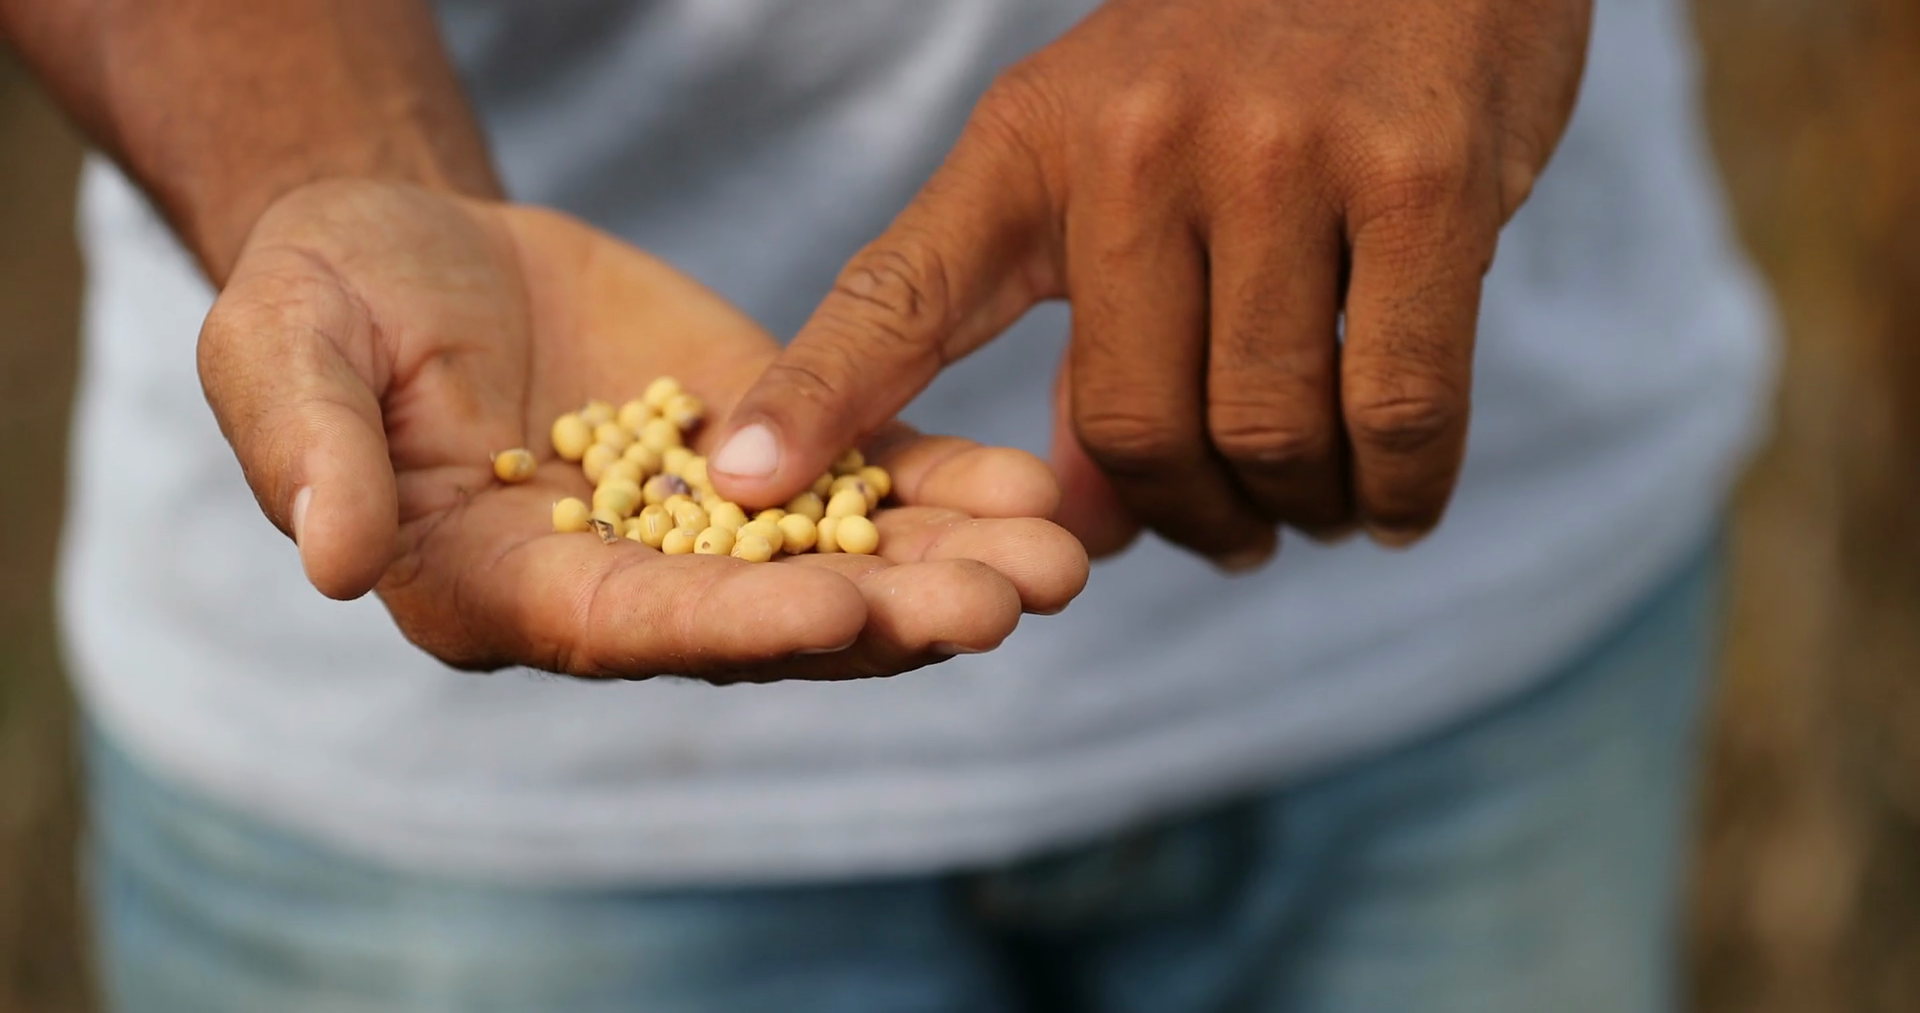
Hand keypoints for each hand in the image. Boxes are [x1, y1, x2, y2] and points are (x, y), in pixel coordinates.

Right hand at [198, 181, 1087, 681]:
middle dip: (884, 618)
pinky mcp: (764, 446)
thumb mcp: (280, 349)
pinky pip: (861, 476)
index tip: (836, 612)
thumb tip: (332, 560)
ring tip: (1060, 563)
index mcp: (503, 585)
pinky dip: (944, 486)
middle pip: (764, 621)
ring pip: (837, 562)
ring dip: (946, 568)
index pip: (626, 625)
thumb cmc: (320, 300)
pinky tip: (1031, 488)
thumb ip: (311, 450)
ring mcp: (703, 522)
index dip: (729, 625)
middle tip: (1002, 607)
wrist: (411, 249)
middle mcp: (622, 579)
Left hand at [708, 0, 1591, 566]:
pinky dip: (1400, 488)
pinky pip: (1398, 403)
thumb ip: (1088, 331)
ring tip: (1311, 513)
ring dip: (1291, 512)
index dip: (819, 395)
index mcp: (1031, 140)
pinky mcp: (1419, 180)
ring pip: (1265, 430)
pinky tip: (1392, 506)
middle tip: (1223, 538)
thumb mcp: (1124, 159)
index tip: (740, 482)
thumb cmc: (1256, 70)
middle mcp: (1137, 141)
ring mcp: (1280, 154)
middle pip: (1126, 424)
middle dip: (1182, 518)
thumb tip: (1081, 521)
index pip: (902, 289)